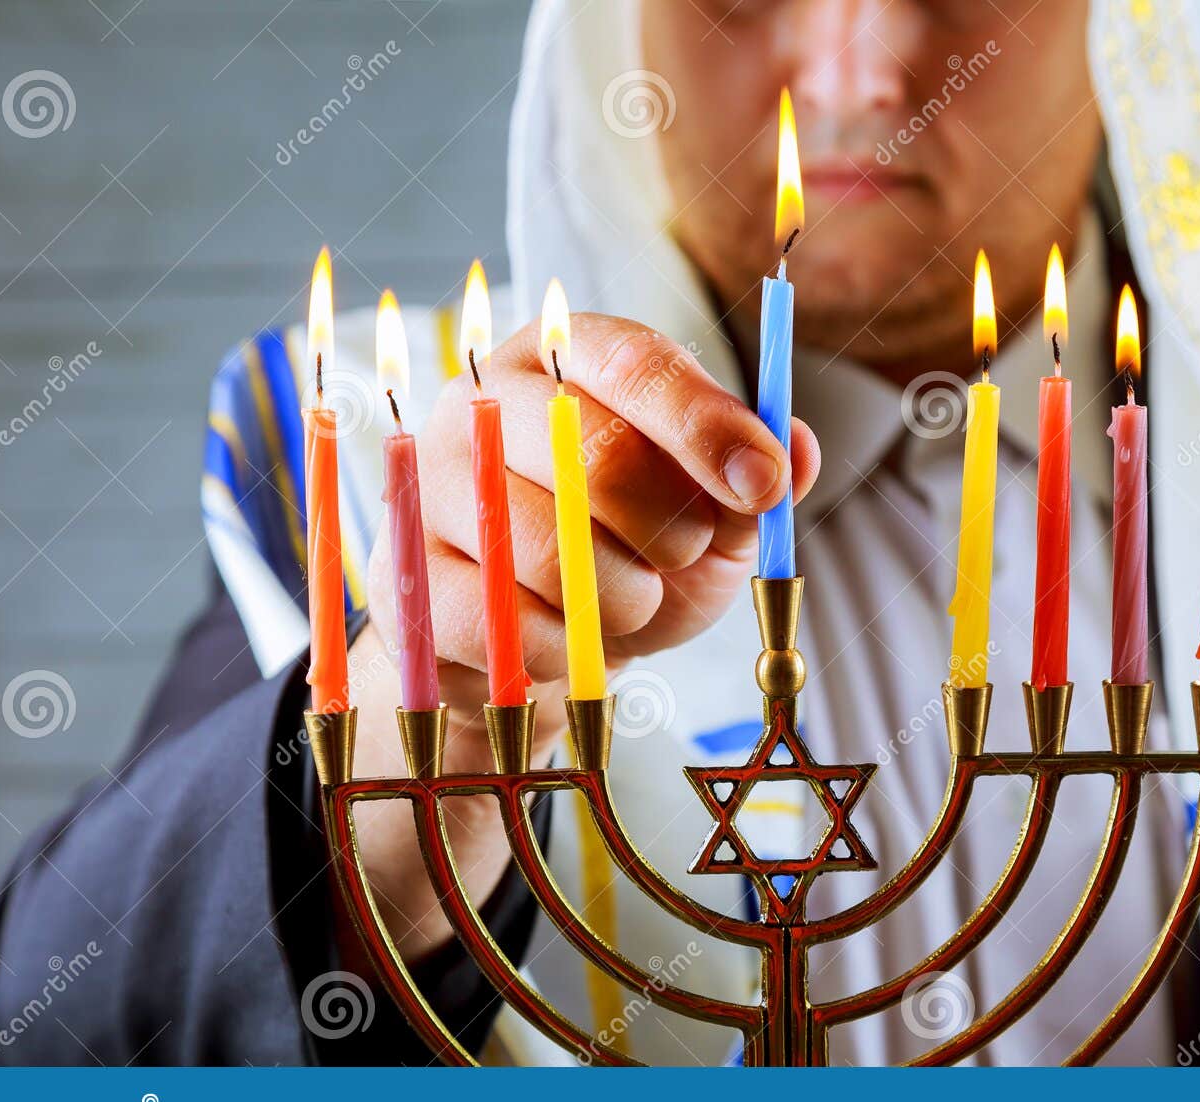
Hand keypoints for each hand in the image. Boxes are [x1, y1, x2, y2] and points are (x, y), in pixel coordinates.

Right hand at [339, 314, 818, 962]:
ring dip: (623, 600)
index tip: (763, 485)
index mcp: (568, 353)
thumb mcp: (713, 512)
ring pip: (551, 551)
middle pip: (596, 456)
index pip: (637, 364)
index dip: (707, 426)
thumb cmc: (633, 552)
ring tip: (629, 599)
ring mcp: (434, 481)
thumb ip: (755, 477)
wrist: (538, 637)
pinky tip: (571, 639)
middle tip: (681, 553)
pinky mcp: (406, 570)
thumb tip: (793, 450)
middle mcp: (485, 397)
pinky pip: (503, 624)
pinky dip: (564, 649)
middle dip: (670, 529)